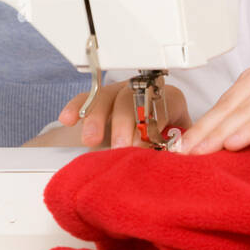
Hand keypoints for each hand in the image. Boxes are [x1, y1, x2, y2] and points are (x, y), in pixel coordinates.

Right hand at [56, 79, 191, 148]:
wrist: (159, 127)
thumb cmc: (171, 135)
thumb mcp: (182, 140)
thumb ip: (180, 147)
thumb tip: (180, 157)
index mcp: (169, 99)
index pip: (161, 105)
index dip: (151, 125)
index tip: (142, 147)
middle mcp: (143, 92)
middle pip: (132, 101)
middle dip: (124, 124)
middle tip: (119, 147)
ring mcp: (120, 92)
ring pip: (106, 98)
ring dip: (97, 118)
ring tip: (90, 140)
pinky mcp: (100, 98)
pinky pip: (85, 98)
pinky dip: (76, 108)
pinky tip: (68, 120)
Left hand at [175, 60, 249, 154]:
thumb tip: (230, 152)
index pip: (223, 104)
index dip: (201, 128)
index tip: (179, 150)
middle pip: (227, 107)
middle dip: (200, 133)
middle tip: (177, 157)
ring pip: (243, 110)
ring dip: (218, 134)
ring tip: (196, 155)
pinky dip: (249, 129)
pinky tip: (232, 144)